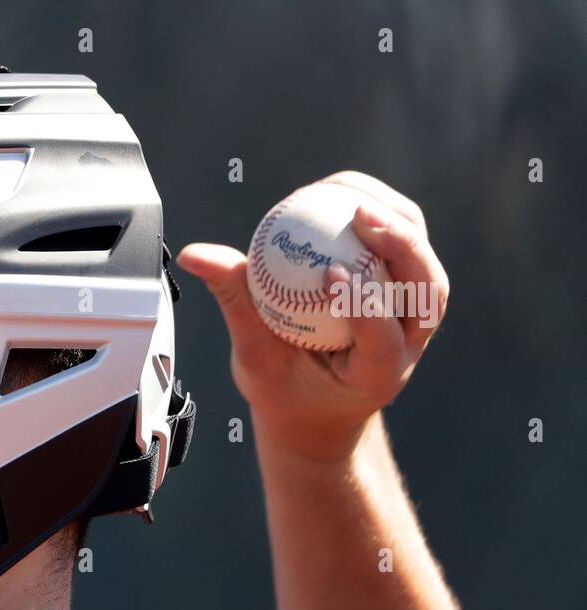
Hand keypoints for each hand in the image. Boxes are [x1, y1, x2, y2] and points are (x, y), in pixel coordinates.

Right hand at [176, 171, 449, 460]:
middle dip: (402, 247)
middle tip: (359, 215)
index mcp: (376, 375)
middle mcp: (410, 344)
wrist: (320, 404)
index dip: (364, 304)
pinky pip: (408, 243)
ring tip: (349, 192)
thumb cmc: (283, 388)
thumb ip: (235, 302)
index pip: (382, 338)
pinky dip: (381, 211)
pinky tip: (342, 191)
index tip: (330, 275)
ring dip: (397, 218)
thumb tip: (195, 254)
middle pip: (427, 290)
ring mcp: (416, 317)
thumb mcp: (252, 356)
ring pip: (425, 261)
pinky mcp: (411, 291)